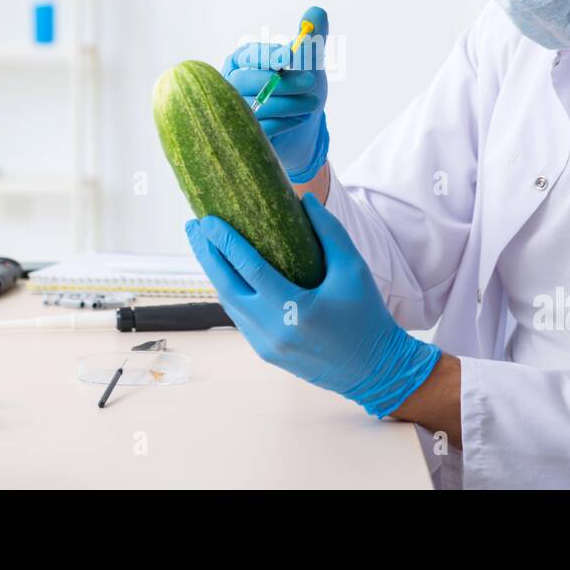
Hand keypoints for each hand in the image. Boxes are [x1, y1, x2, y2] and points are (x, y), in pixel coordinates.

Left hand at [185, 192, 441, 416]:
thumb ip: (329, 232)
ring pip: (228, 304)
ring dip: (213, 273)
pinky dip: (229, 293)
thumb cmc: (367, 317)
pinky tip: (224, 274)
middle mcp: (274, 331)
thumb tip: (304, 199)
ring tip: (204, 245)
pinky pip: (239, 318)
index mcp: (296, 310)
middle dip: (206, 254)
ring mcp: (266, 346)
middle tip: (193, 226)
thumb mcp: (354, 269)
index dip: (225, 242)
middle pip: (226, 287)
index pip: (249, 270)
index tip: (208, 220)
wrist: (375, 370)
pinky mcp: (266, 354)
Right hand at [223, 6, 328, 182]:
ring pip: (255, 105)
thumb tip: (317, 12)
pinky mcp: (245, 134)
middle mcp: (231, 84)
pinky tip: (300, 119)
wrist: (304, 127)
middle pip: (246, 81)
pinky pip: (261, 128)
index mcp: (242, 61)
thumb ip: (312, 38)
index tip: (290, 55)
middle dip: (281, 81)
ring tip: (312, 103)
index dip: (267, 55)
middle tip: (310, 80)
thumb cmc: (300, 89)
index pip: (248, 55)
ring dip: (288, 103)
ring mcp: (235, 111)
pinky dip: (284, 122)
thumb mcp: (310, 63)